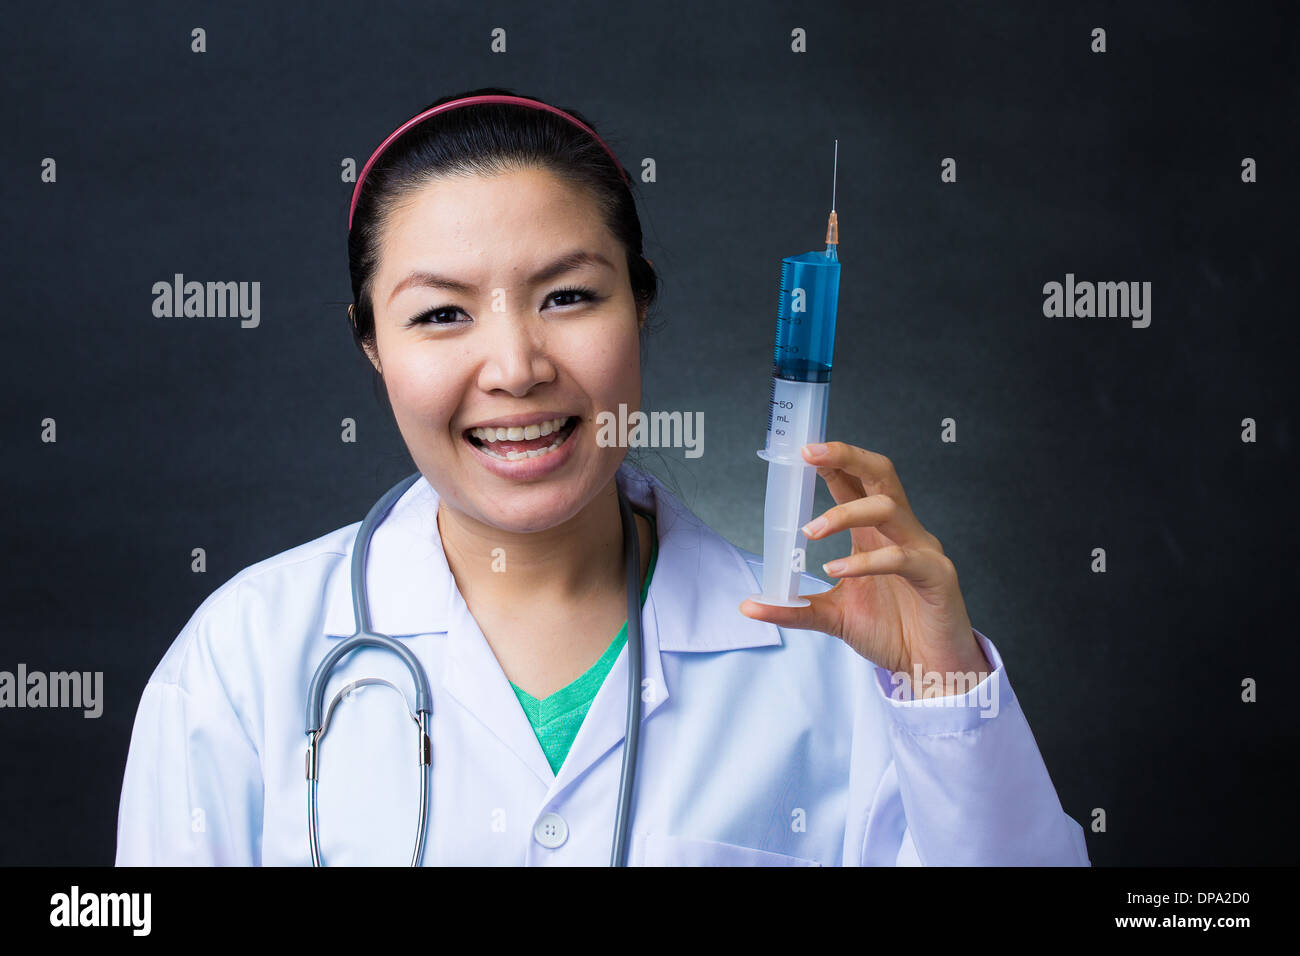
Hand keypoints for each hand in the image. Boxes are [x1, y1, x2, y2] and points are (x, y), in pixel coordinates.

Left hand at [739, 441, 990, 693]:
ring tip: (810, 531)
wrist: (929, 666)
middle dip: (847, 457)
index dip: (833, 460)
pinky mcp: (935, 576)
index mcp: (875, 532)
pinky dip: (866, 562)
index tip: (800, 450)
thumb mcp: (832, 616)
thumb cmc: (891, 631)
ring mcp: (921, 550)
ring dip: (846, 513)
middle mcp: (899, 532)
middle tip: (809, 455)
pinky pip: (901, 558)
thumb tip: (749, 606)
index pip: (856, 481)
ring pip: (888, 508)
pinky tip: (837, 571)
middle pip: (880, 474)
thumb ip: (794, 608)